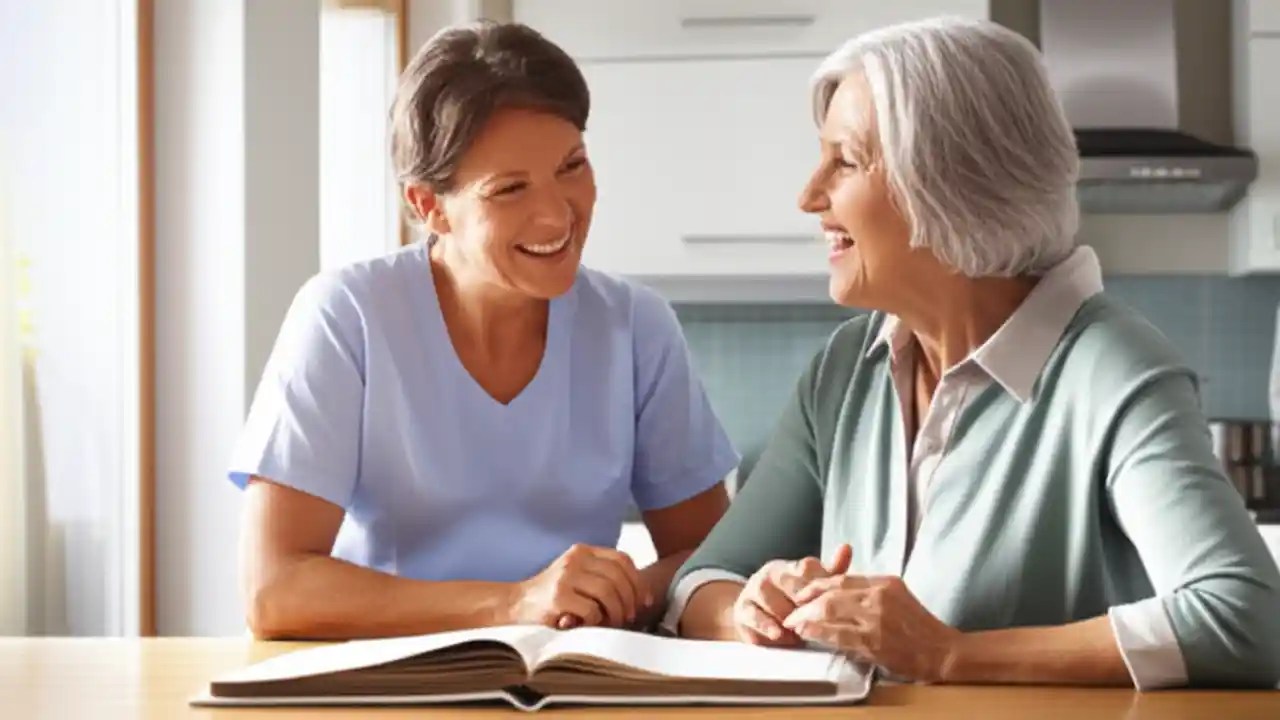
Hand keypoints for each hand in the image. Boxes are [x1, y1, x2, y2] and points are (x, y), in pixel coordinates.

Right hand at [509, 544, 650, 628]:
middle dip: (629, 600)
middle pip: (618, 576)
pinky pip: (592, 609)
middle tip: (628, 618)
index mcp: (583, 551)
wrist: (513, 606)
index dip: (638, 582)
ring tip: (611, 623)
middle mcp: (575, 560)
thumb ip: (605, 579)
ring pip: (608, 592)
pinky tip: (588, 624)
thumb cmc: (552, 598)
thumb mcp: (579, 578)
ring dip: (616, 612)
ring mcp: (565, 577)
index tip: (643, 602)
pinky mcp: (558, 597)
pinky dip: (596, 621)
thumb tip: (642, 597)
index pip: (622, 560)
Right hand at [732, 544, 851, 646]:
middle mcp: (771, 574)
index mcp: (792, 567)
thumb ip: (832, 573)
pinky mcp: (742, 609)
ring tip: (798, 633)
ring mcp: (754, 590)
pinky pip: (752, 614)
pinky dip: (766, 625)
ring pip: (767, 596)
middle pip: (786, 581)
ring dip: (784, 615)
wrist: (759, 622)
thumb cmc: (792, 606)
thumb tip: (847, 548)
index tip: (830, 601)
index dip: (819, 585)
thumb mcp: (815, 590)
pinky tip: (778, 634)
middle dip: (802, 601)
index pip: (806, 568)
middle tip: (816, 618)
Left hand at [783, 574, 960, 682]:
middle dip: (806, 600)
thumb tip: (838, 592)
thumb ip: (870, 591)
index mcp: (885, 582)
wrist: (943, 651)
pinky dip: (817, 632)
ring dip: (806, 617)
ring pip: (829, 610)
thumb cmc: (920, 627)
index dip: (817, 584)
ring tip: (794, 622)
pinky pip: (837, 633)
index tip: (803, 592)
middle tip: (793, 609)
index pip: (842, 578)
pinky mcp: (873, 641)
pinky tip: (807, 634)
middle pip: (831, 592)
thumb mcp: (897, 596)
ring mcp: (875, 618)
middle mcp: (879, 595)